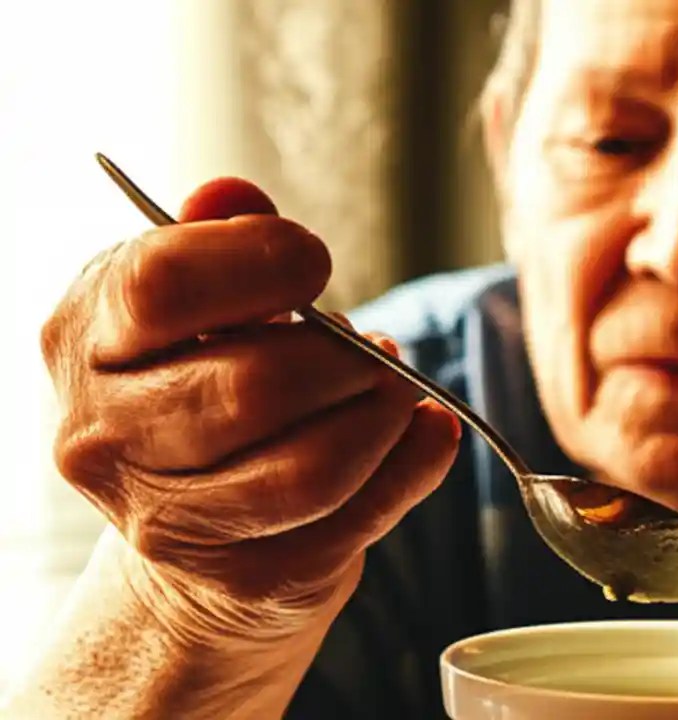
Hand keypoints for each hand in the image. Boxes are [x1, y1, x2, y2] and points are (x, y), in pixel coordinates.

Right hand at [41, 178, 459, 648]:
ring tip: (398, 389)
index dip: (262, 262)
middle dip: (344, 359)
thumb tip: (233, 195)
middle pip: (254, 387)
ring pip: (311, 470)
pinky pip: (356, 519)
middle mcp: (104, 437)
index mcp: (84, 340)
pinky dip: (412, 464)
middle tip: (375, 349)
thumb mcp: (197, 302)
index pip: (164, 286)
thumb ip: (218, 240)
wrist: (194, 526)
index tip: (314, 262)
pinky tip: (424, 433)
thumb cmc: (205, 383)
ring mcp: (168, 523)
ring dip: (384, 418)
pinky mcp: (244, 578)